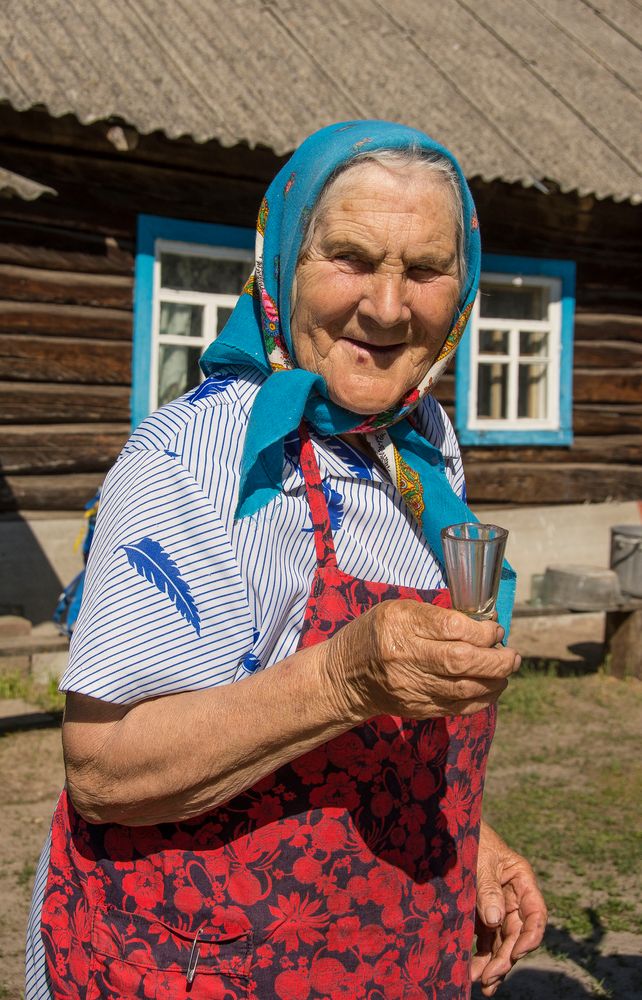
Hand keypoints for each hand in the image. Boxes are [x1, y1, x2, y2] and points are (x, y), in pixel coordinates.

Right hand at [327, 599, 519, 721]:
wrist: (346, 676)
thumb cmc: (375, 633)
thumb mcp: (398, 611)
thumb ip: (436, 616)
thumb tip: (483, 626)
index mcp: (400, 624)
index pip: (451, 628)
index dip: (482, 631)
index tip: (494, 629)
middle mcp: (405, 656)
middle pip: (461, 661)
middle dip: (497, 659)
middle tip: (513, 654)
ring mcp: (412, 687)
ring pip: (465, 688)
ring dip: (495, 680)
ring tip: (508, 669)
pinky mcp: (419, 708)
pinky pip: (459, 707)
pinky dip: (483, 699)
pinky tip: (493, 687)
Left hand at [472, 820, 546, 995]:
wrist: (449, 830)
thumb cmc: (470, 838)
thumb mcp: (480, 859)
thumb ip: (488, 888)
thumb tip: (495, 919)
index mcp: (521, 880)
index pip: (535, 914)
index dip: (530, 937)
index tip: (517, 952)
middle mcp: (513, 897)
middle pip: (517, 934)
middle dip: (506, 958)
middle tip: (490, 977)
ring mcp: (498, 907)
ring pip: (502, 942)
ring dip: (494, 964)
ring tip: (482, 984)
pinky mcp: (481, 914)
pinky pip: (486, 940)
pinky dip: (482, 957)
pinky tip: (473, 973)